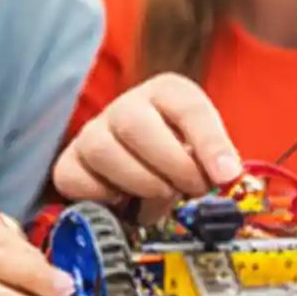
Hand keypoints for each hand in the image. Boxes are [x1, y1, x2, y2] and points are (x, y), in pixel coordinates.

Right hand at [54, 73, 241, 220]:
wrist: (142, 174)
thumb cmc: (177, 162)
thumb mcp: (204, 156)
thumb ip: (215, 163)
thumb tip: (226, 176)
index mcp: (166, 93)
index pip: (188, 107)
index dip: (210, 142)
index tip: (226, 175)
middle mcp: (126, 107)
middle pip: (136, 125)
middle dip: (171, 165)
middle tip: (193, 188)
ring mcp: (93, 133)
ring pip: (102, 150)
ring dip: (139, 183)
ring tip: (162, 196)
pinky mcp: (70, 162)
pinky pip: (75, 178)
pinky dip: (101, 196)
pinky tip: (123, 202)